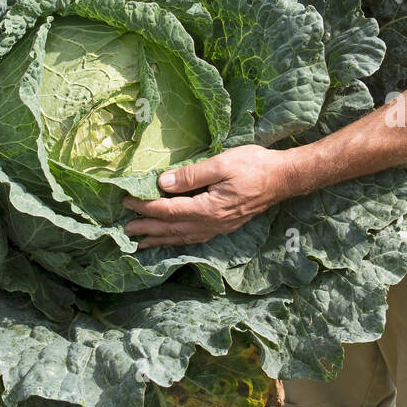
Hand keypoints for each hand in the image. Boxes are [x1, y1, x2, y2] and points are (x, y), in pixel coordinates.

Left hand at [121, 144, 292, 247]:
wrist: (283, 178)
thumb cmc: (254, 166)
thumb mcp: (221, 163)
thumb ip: (191, 175)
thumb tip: (162, 183)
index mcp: (208, 208)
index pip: (168, 210)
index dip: (145, 207)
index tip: (126, 201)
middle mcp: (211, 224)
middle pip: (172, 229)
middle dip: (146, 229)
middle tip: (124, 229)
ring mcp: (218, 228)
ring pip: (182, 238)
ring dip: (159, 240)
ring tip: (140, 243)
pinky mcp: (224, 226)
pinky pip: (194, 238)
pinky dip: (178, 241)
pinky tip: (172, 240)